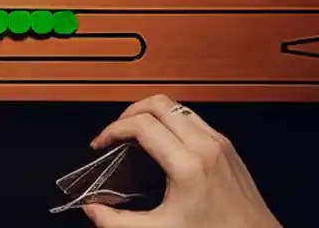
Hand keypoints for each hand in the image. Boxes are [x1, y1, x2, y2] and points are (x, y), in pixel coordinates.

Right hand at [84, 95, 279, 227]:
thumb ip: (118, 223)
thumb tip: (92, 209)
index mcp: (188, 165)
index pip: (142, 125)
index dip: (113, 129)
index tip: (102, 143)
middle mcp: (205, 145)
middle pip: (158, 103)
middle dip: (129, 112)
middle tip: (115, 133)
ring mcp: (218, 141)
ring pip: (176, 105)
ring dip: (150, 113)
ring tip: (134, 133)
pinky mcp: (226, 145)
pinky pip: (192, 118)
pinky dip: (170, 121)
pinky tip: (161, 141)